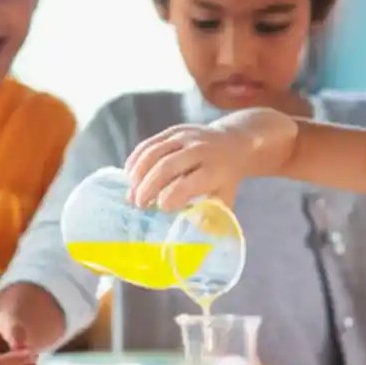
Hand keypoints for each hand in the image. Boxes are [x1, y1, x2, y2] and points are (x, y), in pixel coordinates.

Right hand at [123, 109, 295, 210]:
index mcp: (215, 169)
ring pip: (154, 152)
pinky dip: (136, 159)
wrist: (235, 142)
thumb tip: (192, 234)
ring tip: (132, 192)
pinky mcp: (174, 130)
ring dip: (138, 174)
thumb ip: (211, 214)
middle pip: (167, 166)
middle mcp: (199, 149)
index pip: (189, 183)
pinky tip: (130, 175)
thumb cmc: (226, 177)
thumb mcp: (225, 196)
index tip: (161, 209)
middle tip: (138, 205)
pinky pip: (149, 143)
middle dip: (148, 187)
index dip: (172, 196)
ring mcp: (185, 137)